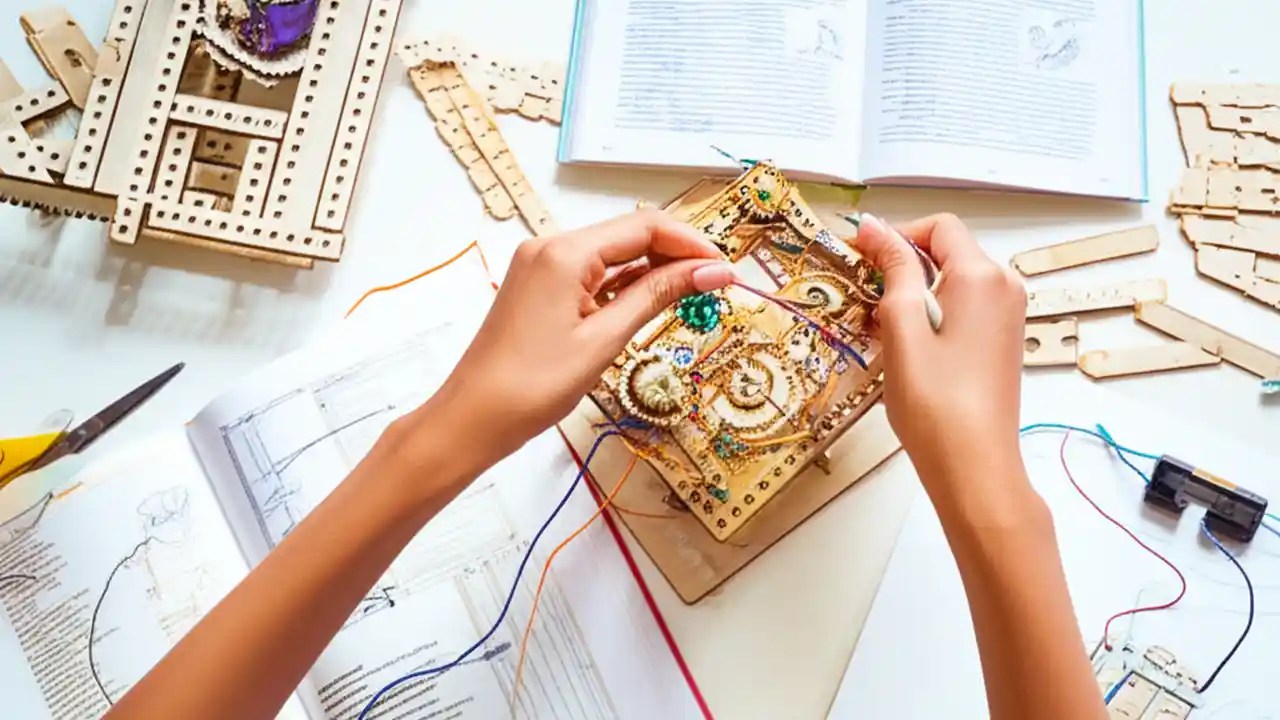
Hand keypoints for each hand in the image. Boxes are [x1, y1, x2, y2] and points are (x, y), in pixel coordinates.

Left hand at [424, 209, 734, 471]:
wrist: (473, 418)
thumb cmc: (531, 386)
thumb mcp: (605, 339)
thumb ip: (658, 296)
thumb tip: (709, 271)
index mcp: (563, 252)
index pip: (644, 227)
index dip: (691, 244)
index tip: (724, 269)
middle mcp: (549, 247)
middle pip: (629, 234)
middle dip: (676, 255)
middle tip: (716, 285)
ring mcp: (541, 266)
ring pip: (612, 255)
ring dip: (653, 271)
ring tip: (692, 297)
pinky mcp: (539, 287)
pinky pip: (592, 274)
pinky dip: (624, 286)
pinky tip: (651, 303)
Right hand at [855, 213, 1026, 499]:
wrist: (975, 467)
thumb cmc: (935, 403)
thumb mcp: (903, 328)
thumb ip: (893, 270)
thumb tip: (875, 226)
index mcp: (982, 276)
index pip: (939, 226)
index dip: (896, 235)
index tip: (860, 259)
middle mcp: (1004, 287)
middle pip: (947, 251)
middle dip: (902, 267)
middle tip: (865, 302)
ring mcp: (1007, 316)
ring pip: (953, 282)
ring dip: (914, 295)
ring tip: (883, 332)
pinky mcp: (1002, 341)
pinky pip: (963, 308)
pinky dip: (932, 316)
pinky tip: (907, 350)